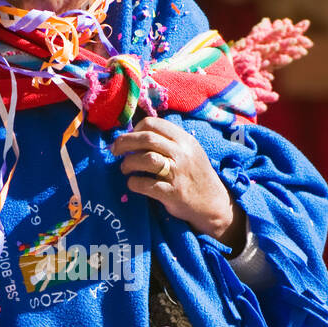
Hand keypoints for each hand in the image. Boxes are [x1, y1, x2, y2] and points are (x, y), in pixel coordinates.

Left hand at [110, 115, 244, 248]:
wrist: (212, 203)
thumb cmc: (194, 175)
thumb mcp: (189, 151)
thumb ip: (169, 141)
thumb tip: (136, 134)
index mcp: (185, 140)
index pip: (154, 123)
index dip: (136, 129)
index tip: (129, 138)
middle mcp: (182, 154)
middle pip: (147, 139)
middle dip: (125, 143)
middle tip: (115, 151)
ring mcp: (178, 174)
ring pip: (145, 159)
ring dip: (128, 163)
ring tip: (125, 169)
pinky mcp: (172, 193)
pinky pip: (146, 185)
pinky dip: (133, 183)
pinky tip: (132, 184)